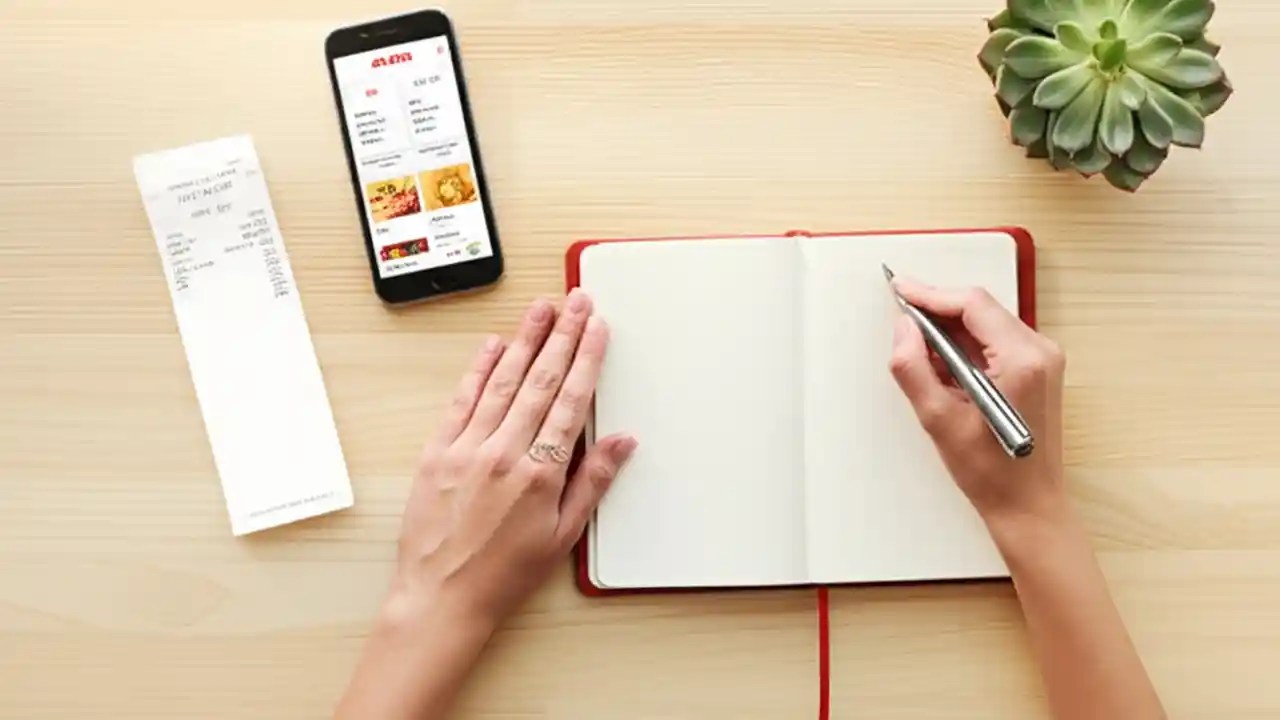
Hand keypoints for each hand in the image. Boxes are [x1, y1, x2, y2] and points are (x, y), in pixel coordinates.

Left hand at [335, 291, 635, 719]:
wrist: (442, 598)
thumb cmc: (504, 574)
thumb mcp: (562, 535)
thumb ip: (592, 481)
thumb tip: (622, 440)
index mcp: (540, 472)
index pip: (571, 400)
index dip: (586, 359)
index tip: (598, 329)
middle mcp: (504, 452)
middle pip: (540, 380)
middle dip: (562, 335)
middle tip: (576, 301)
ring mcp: (468, 448)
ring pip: (503, 381)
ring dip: (524, 340)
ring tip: (541, 308)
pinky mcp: (438, 453)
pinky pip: (461, 401)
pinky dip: (477, 370)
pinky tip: (492, 345)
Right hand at [887, 278, 1065, 525]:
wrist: (1029, 506)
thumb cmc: (993, 474)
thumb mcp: (939, 420)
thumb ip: (914, 369)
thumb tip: (903, 330)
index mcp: (1023, 359)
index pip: (972, 304)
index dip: (931, 294)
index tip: (901, 290)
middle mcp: (1040, 352)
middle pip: (981, 309)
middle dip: (939, 311)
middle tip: (903, 321)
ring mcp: (1043, 361)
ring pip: (987, 324)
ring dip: (951, 331)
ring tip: (920, 353)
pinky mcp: (1038, 371)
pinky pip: (996, 342)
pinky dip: (966, 347)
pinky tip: (944, 367)